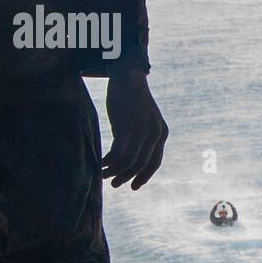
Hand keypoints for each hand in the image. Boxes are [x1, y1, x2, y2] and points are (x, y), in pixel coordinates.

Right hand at [103, 70, 167, 189]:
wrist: (127, 76)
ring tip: (103, 174)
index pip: (154, 163)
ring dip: (114, 171)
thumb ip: (142, 136)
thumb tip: (129, 158)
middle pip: (140, 165)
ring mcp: (142, 132)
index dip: (143, 176)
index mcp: (162, 133)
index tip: (133, 186)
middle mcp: (155, 134)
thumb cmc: (131, 98)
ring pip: (128, 162)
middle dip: (126, 177)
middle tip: (113, 184)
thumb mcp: (144, 119)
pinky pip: (118, 154)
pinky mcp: (127, 128)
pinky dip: (108, 162)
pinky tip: (100, 163)